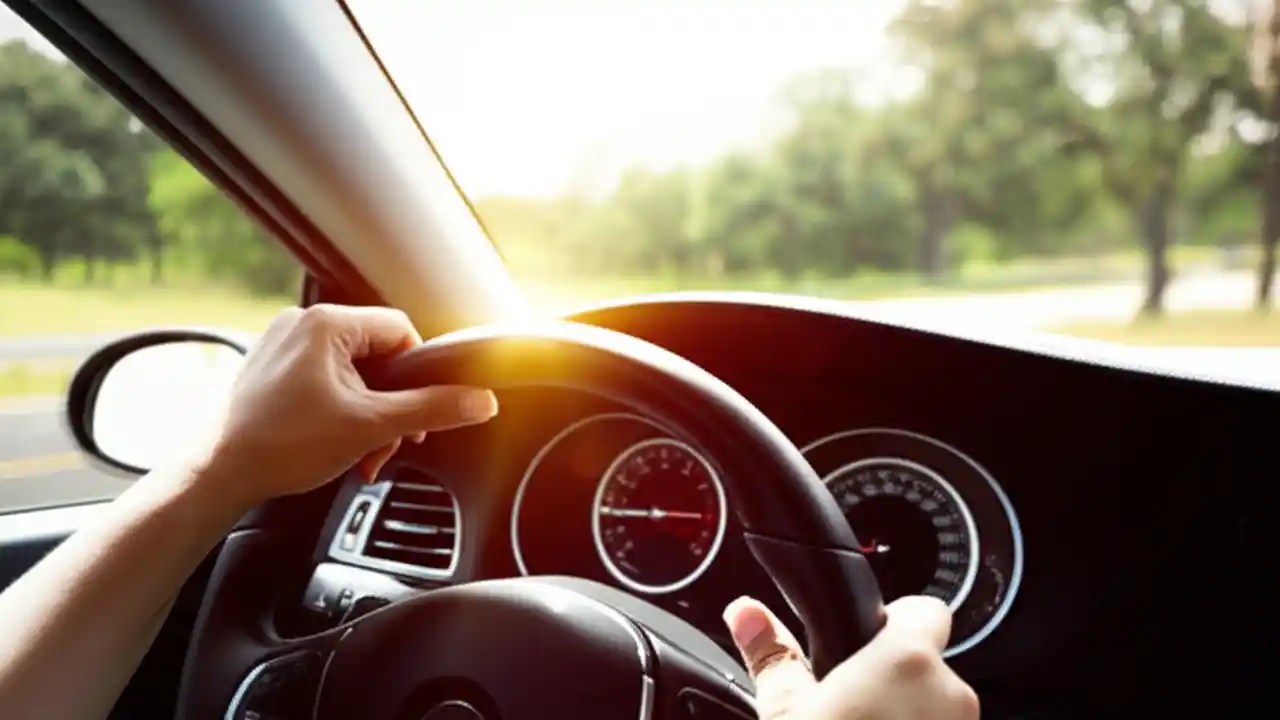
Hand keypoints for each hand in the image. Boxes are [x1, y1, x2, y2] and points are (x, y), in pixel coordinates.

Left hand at [196, 304, 497, 507]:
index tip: (416, 413)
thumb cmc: (280, 445)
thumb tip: (480, 401)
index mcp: (326, 323)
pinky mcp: (272, 370)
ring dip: (367, 415)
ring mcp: (283, 346)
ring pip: (353, 374)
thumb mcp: (370, 427)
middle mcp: (302, 324)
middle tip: (387, 442)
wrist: (218, 474)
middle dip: (390, 407)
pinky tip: (336, 444)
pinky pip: (324, 382)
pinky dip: (339, 412)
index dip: (418, 376)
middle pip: (378, 357)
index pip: (402, 332)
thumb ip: (431, 410)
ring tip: (358, 451)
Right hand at [723, 596, 978, 719]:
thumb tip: (748, 614)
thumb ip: (773, 656)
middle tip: (844, 709)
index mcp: (906, 662)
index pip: (925, 610)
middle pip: (925, 667)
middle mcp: (951, 696)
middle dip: (889, 683)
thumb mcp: (785, 715)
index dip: (894, 620)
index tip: (864, 643)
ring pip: (934, 712)